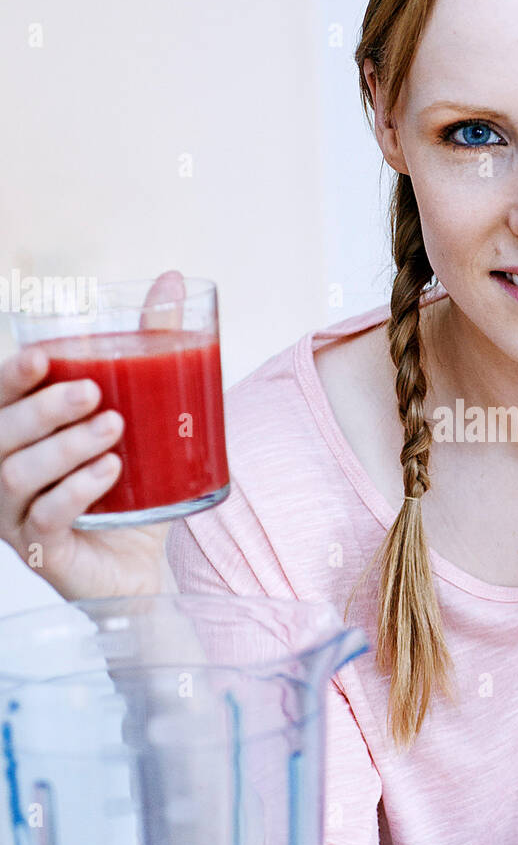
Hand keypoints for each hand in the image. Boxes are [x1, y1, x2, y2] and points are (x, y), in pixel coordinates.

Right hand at [0, 271, 184, 599]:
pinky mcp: (42, 550)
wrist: (142, 565)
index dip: (11, 374)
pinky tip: (109, 472)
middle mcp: (4, 470)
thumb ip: (152, 346)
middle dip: (44, 407)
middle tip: (95, 393)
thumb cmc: (134, 485)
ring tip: (114, 429)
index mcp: (19, 433)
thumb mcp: (149, 413)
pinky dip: (75, 491)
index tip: (46, 354)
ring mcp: (16, 514)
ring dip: (64, 447)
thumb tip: (173, 280)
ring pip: (16, 473)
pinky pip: (43, 518)